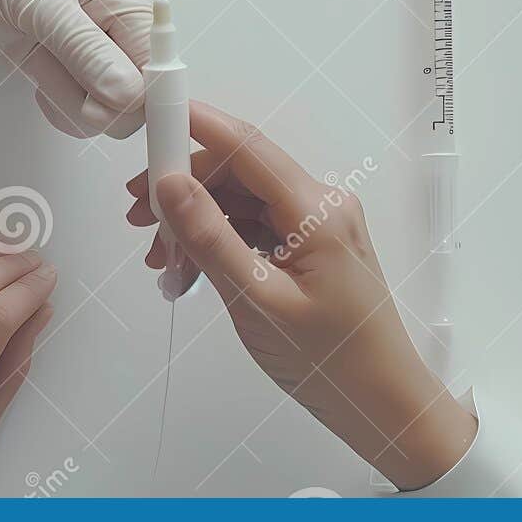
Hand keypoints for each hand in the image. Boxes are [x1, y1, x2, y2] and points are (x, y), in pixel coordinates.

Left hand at [0, 0, 151, 138]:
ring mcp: (92, 53)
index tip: (109, 107)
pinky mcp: (67, 70)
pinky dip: (60, 110)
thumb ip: (84, 50)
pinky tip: (38, 85)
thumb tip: (127, 94)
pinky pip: (80, 112)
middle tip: (66, 91)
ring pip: (109, 111)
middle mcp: (117, 28)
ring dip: (73, 106)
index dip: (143, 94)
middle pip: (139, 95)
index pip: (157, 62)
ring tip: (42, 72)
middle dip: (103, 105)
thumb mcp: (41, 3)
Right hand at [125, 103, 476, 490]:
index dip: (194, 125)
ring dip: (197, 222)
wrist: (385, 405)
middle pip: (239, 172)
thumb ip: (211, 239)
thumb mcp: (258, 302)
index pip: (246, 146)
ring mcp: (318, 225)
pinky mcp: (312, 247)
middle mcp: (320, 204)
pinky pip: (256, 228)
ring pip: (242, 201)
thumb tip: (170, 183)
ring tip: (160, 262)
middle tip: (136, 219)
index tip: (149, 117)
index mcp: (316, 209)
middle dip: (184, 188)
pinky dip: (220, 243)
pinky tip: (190, 273)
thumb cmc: (331, 362)